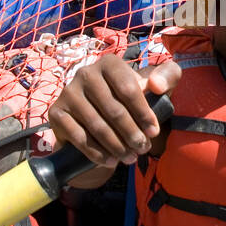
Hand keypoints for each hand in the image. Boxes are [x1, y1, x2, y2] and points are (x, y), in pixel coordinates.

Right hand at [47, 56, 180, 167]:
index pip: (129, 89)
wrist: (99, 119)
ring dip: (117, 146)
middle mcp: (86, 72)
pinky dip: (97, 153)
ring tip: (130, 158)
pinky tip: (110, 161)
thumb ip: (168, 75)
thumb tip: (156, 85)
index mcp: (110, 63)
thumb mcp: (156, 86)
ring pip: (97, 126)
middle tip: (142, 150)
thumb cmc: (132, 101)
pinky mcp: (56, 112)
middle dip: (131, 134)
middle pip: (113, 110)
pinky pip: (78, 137)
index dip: (143, 113)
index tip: (153, 132)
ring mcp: (68, 92)